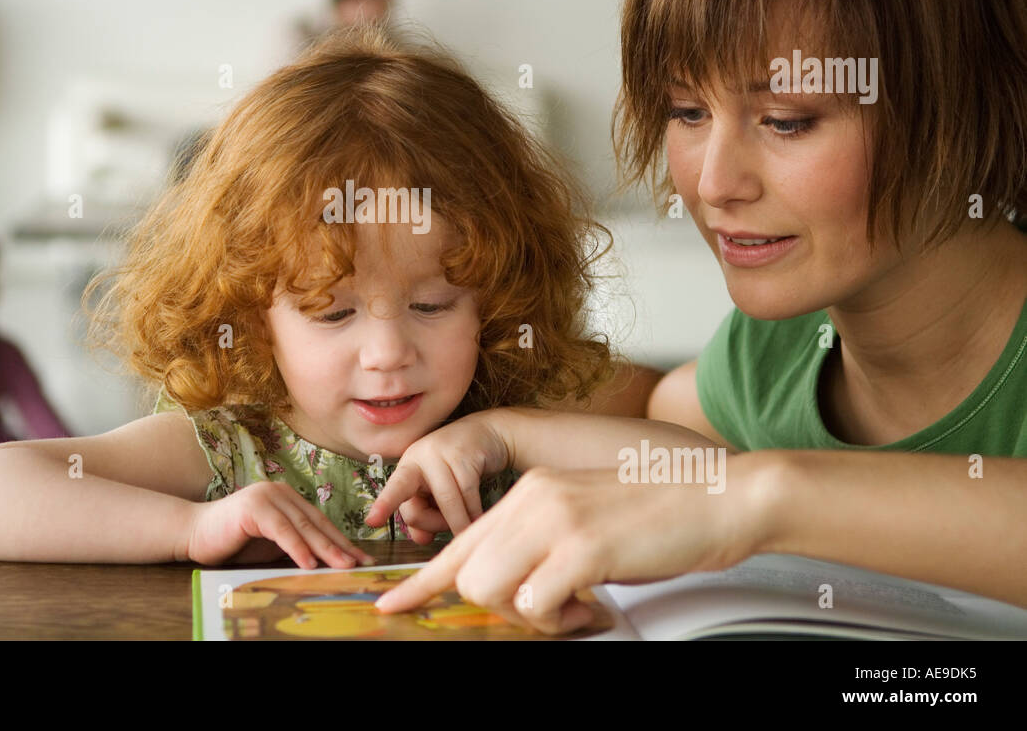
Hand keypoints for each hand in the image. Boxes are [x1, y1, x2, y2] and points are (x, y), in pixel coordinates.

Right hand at [184, 482, 374, 568]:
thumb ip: (295, 545)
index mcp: (288, 499)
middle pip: (316, 523)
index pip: (320, 522)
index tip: (361, 559)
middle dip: (340, 546)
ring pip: (303, 526)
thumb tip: (327, 563)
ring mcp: (267, 497)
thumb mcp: (271, 545)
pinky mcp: (254, 508)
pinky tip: (309, 563)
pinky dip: (297, 547)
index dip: (341, 541)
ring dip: (325, 548)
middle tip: (360, 564)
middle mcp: (281, 493)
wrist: (193, 533)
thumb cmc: (232, 541)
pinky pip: (281, 530)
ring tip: (343, 566)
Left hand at [364, 413, 512, 543]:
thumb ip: (426, 514)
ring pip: (446, 503)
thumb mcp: (438, 489)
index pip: (394, 489)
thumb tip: (421, 539)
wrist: (489, 431)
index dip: (384, 505)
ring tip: (468, 531)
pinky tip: (480, 518)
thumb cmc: (460, 466)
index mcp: (407, 467)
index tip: (371, 522)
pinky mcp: (464, 455)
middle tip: (452, 529)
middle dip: (433, 526)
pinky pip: (468, 495)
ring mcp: (440, 453)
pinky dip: (474, 513)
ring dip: (459, 524)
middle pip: (416, 508)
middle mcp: (418, 456)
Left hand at [373, 463, 769, 633]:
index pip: (460, 542)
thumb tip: (517, 593)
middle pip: (468, 576)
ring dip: (530, 618)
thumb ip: (543, 545)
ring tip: (575, 608)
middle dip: (501, 611)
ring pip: (491, 590)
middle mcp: (532, 498)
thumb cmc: (659, 518)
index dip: (421, 581)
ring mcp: (556, 519)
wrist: (720, 496)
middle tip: (551, 612)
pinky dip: (563, 620)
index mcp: (529, 491)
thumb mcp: (585, 521)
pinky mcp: (583, 545)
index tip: (390, 606)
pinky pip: (538, 603)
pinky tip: (594, 605)